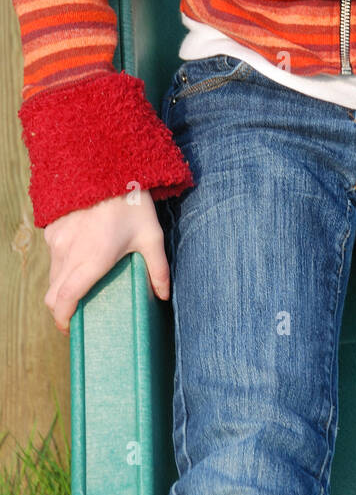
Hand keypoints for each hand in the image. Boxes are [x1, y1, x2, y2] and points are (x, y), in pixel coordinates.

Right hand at [42, 191, 169, 334]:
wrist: (108, 167)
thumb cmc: (133, 204)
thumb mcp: (152, 236)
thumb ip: (158, 268)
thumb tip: (164, 296)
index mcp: (92, 259)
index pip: (65, 299)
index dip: (62, 318)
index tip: (69, 327)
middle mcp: (70, 252)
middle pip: (53, 294)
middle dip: (61, 308)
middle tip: (77, 311)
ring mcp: (58, 240)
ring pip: (51, 275)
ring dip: (61, 286)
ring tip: (81, 285)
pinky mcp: (54, 227)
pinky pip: (53, 254)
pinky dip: (61, 263)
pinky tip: (80, 257)